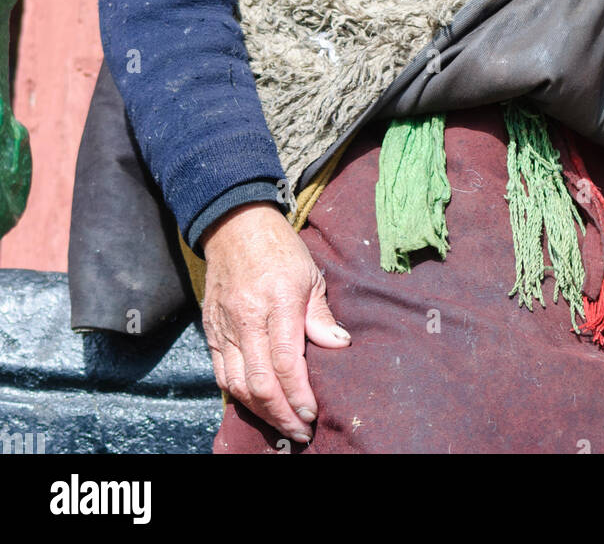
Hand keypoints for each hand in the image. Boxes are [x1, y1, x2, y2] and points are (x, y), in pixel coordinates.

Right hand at [200, 201, 350, 441]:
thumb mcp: (310, 275)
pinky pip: (220, 372)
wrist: (235, 226)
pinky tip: (256, 403)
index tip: (312, 413)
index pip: (286, 363)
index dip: (299, 395)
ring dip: (259, 411)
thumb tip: (339, 346)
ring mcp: (225, 325)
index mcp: (278, 302)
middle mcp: (247, 318)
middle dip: (281, 414)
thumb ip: (321, 316)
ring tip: (281, 422)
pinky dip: (238, 393)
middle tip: (300, 430)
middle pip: (259, 382)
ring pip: (236, 384)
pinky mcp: (211, 329)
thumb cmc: (280, 249)